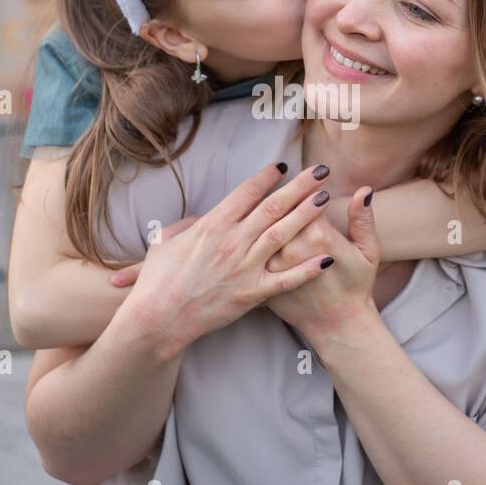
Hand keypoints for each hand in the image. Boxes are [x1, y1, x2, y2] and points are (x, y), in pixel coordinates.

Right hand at [121, 161, 341, 355]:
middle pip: (273, 206)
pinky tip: (328, 258)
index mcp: (212, 225)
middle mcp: (232, 241)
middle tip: (320, 171)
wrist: (158, 318)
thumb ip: (188, 225)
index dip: (267, 176)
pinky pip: (286, 279)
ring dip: (306, 215)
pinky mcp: (251, 294)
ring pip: (283, 235)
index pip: (247, 192)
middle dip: (299, 186)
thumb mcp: (165, 241)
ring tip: (326, 198)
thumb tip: (202, 217)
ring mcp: (244, 267)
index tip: (283, 165)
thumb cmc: (158, 280)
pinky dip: (308, 269)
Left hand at [265, 187, 380, 339]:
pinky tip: (255, 235)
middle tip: (287, 186)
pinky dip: (251, 241)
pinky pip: (251, 254)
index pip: (303, 197)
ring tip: (269, 207)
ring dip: (261, 214)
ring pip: (260, 229)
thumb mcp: (368, 252)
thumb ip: (364, 219)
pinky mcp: (262, 280)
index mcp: (318, 236)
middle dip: (282, 194)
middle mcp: (291, 248)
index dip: (305, 185)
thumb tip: (364, 190)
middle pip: (278, 209)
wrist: (336, 325)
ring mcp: (273, 266)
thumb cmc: (355, 286)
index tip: (309, 178)